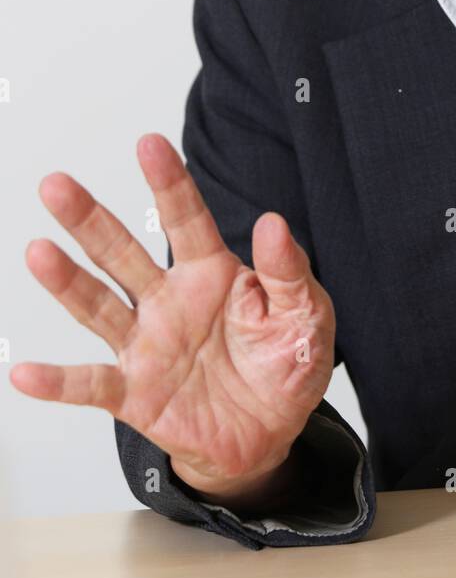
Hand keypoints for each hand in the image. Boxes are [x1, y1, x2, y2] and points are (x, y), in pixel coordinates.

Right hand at [10, 134, 335, 497]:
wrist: (269, 435)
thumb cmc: (285, 363)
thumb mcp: (306, 314)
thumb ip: (289, 271)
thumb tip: (273, 223)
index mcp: (212, 274)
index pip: (187, 219)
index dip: (169, 181)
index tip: (149, 143)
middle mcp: (169, 301)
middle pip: (122, 253)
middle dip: (90, 219)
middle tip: (56, 185)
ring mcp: (146, 345)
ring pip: (98, 307)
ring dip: (67, 281)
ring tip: (38, 251)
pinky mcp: (135, 394)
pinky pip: (91, 385)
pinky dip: (58, 382)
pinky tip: (24, 374)